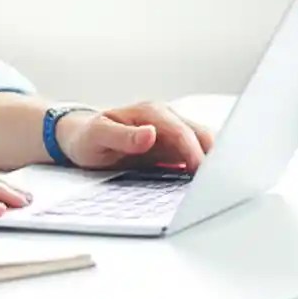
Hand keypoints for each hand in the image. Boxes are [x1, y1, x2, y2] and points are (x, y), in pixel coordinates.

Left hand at [57, 101, 214, 171]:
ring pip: (203, 143)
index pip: (181, 131)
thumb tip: (151, 134)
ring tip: (214, 185)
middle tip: (215, 184)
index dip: (193, 152)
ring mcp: (171, 132)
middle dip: (212, 157)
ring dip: (211, 161)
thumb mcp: (98, 137)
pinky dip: (203, 166)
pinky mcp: (172, 147)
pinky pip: (195, 154)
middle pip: (200, 135)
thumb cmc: (88, 137)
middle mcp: (165, 118)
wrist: (82, 138)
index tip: (202, 172)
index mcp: (150, 112)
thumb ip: (123, 136)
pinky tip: (204, 183)